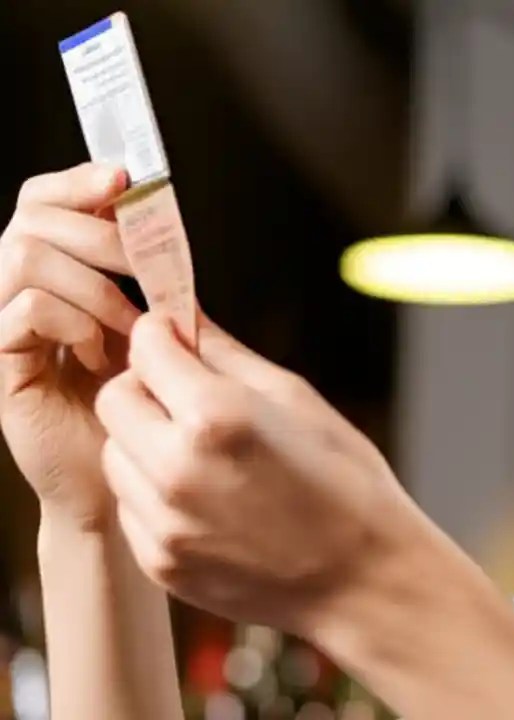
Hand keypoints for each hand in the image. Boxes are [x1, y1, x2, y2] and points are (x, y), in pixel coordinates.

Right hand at [0, 163, 140, 530]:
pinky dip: (74, 323)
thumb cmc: (149, 403)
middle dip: (98, 233)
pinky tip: (100, 356)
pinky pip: (24, 312)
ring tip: (126, 329)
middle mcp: (20, 292)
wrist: (130, 479)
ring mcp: (5, 328)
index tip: (124, 179)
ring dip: (92, 285)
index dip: (77, 181)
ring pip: (25, 257)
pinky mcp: (2, 366)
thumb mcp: (158, 329)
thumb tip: (166, 222)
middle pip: (31, 219)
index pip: (42, 201)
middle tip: (141, 271)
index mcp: (56, 274)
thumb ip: (155, 280)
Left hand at [93, 313, 424, 635]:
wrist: (364, 579)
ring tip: (203, 455)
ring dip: (145, 443)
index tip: (175, 340)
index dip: (162, 337)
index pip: (146, 349)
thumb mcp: (298, 401)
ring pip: (114, 456)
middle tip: (186, 396)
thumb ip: (229, 357)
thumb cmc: (347, 482)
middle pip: (115, 400)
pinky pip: (132, 507)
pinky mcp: (160, 562)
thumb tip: (184, 317)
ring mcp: (164, 523)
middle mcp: (178, 470)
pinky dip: (156, 494)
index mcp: (217, 418)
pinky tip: (209, 498)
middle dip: (145, 387)